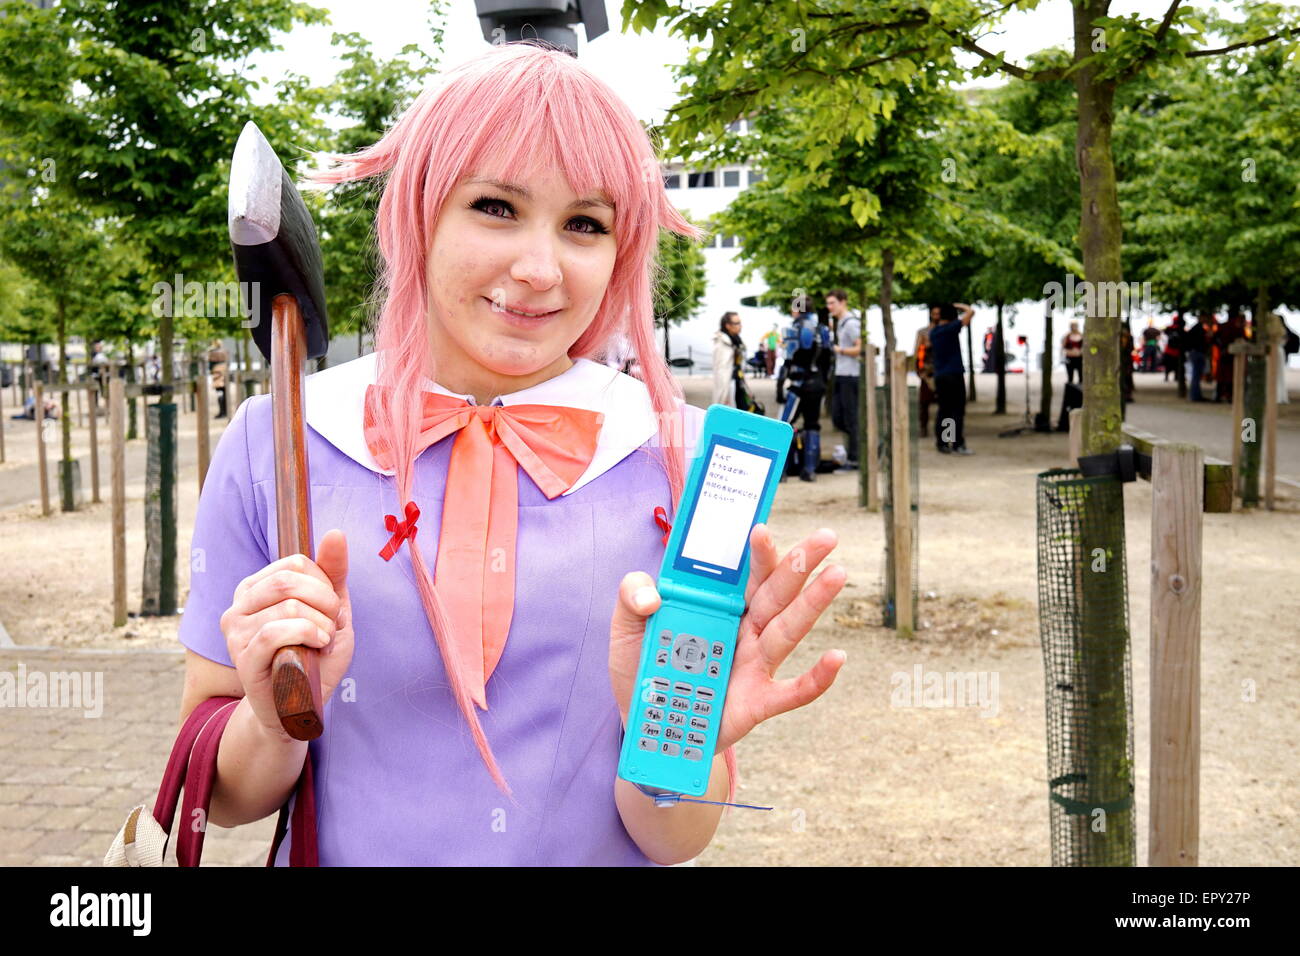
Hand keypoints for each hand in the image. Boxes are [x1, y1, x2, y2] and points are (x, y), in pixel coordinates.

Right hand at [219, 529, 354, 738]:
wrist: (299, 704)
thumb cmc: (314, 655)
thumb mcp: (331, 609)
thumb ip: (332, 572)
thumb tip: (335, 533)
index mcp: (256, 587)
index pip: (296, 563)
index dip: (325, 584)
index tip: (330, 608)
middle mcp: (239, 604)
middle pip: (290, 581)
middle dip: (325, 602)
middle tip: (332, 624)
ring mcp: (236, 631)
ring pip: (288, 606)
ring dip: (321, 624)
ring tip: (322, 641)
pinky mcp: (243, 657)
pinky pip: (275, 633)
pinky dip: (308, 635)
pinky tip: (316, 647)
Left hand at [608, 524, 846, 752]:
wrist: (645, 727)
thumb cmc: (644, 670)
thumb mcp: (626, 629)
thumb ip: (630, 597)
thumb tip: (650, 595)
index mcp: (719, 607)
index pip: (743, 574)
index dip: (755, 552)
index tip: (759, 528)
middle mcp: (743, 631)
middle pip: (776, 593)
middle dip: (800, 564)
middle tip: (826, 536)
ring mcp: (753, 665)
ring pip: (788, 630)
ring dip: (813, 603)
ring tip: (837, 573)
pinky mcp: (757, 702)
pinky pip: (793, 691)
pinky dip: (817, 678)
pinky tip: (837, 659)